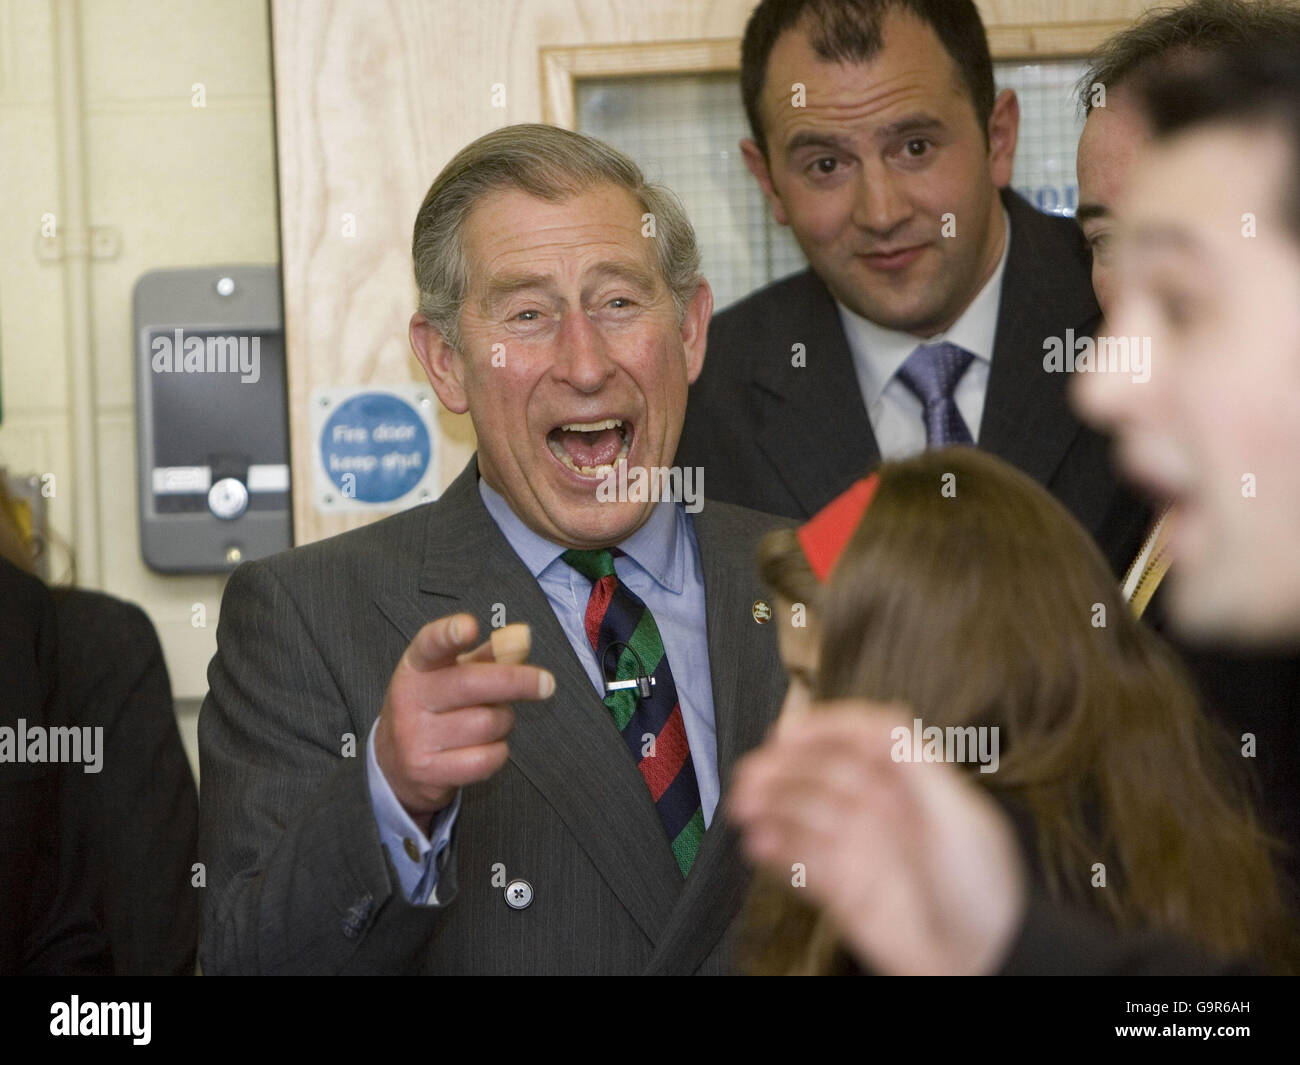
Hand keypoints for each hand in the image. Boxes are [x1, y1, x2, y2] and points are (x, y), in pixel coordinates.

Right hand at [374, 614, 554, 833]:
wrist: (395, 762)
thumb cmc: (435, 707)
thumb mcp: (451, 674)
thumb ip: (488, 655)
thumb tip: (521, 638)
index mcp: (416, 666)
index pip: (431, 644)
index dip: (449, 634)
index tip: (469, 626)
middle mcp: (409, 698)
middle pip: (473, 684)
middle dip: (518, 682)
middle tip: (546, 683)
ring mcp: (414, 736)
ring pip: (488, 723)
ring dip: (505, 722)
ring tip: (493, 721)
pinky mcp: (427, 770)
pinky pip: (486, 759)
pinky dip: (498, 752)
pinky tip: (486, 747)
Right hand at [727, 703, 1026, 974]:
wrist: (983, 961)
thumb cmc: (985, 890)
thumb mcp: (960, 817)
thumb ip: (915, 765)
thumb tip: (881, 719)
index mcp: (910, 781)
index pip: (860, 737)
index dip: (823, 728)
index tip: (787, 733)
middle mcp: (880, 808)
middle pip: (821, 772)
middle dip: (784, 769)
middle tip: (750, 775)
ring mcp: (859, 846)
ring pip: (803, 813)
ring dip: (771, 805)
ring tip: (743, 808)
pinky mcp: (843, 886)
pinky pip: (799, 860)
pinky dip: (776, 849)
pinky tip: (759, 843)